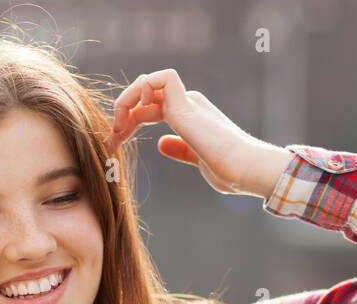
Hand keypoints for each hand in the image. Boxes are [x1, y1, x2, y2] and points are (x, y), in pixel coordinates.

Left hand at [104, 68, 289, 197]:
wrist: (246, 170)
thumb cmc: (230, 171)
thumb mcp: (197, 160)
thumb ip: (180, 150)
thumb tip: (162, 144)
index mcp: (191, 116)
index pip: (151, 108)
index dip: (129, 123)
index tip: (115, 145)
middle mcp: (189, 104)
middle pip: (145, 95)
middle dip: (122, 113)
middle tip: (111, 140)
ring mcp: (188, 103)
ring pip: (148, 83)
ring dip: (126, 101)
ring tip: (117, 129)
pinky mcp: (186, 106)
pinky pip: (160, 79)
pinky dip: (141, 90)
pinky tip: (134, 116)